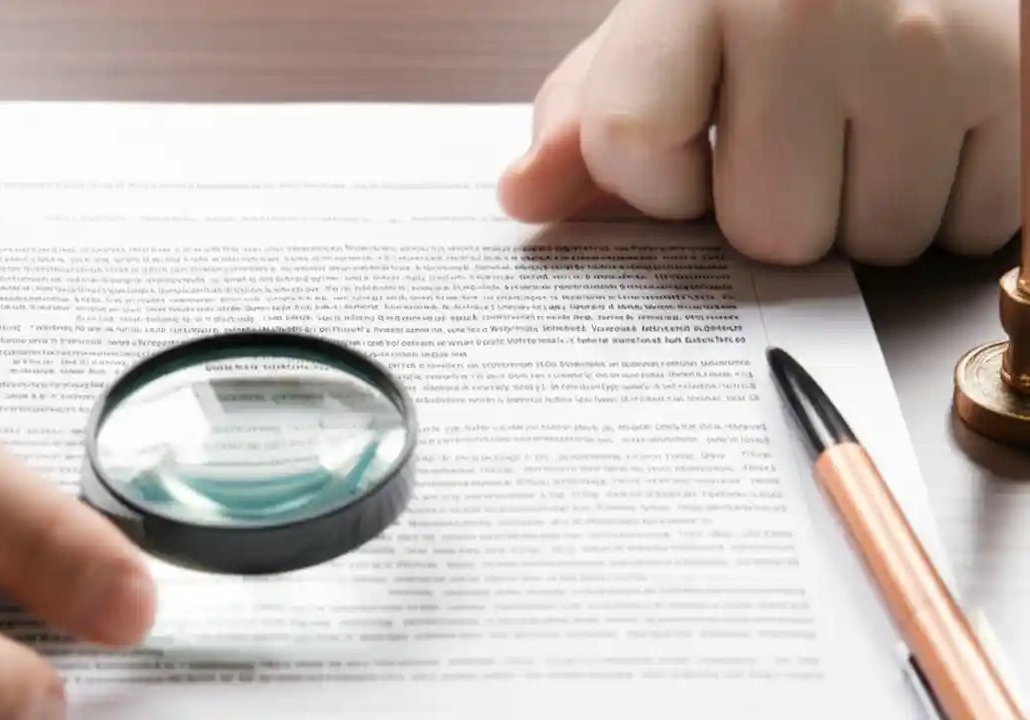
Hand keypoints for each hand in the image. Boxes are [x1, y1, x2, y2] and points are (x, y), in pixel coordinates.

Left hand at [499, 0, 1018, 265]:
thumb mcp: (667, 25)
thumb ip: (587, 111)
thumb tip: (523, 196)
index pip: (633, 145)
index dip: (656, 183)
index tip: (687, 152)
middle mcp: (818, 8)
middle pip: (772, 232)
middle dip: (775, 212)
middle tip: (798, 140)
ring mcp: (934, 45)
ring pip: (876, 244)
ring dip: (863, 211)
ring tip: (871, 125)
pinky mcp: (1023, 84)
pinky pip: (969, 229)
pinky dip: (948, 202)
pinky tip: (932, 131)